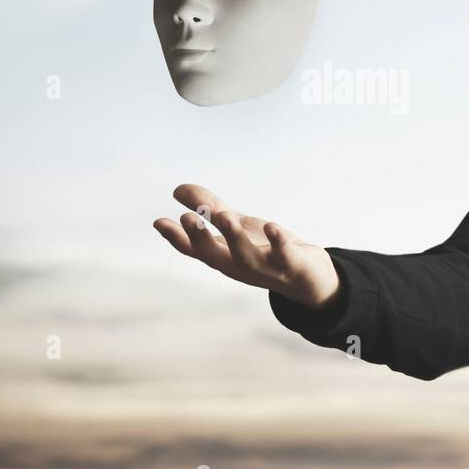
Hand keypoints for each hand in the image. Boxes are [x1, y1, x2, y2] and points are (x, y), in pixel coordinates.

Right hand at [153, 184, 340, 308]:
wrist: (308, 278)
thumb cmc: (266, 251)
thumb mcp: (237, 226)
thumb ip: (209, 208)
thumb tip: (178, 190)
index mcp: (224, 256)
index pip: (194, 250)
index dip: (176, 237)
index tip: (160, 221)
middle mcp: (239, 265)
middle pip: (214, 255)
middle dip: (200, 238)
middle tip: (187, 217)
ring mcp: (265, 268)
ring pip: (245, 257)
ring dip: (234, 238)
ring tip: (224, 217)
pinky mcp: (291, 265)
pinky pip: (284, 255)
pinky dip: (277, 242)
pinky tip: (271, 227)